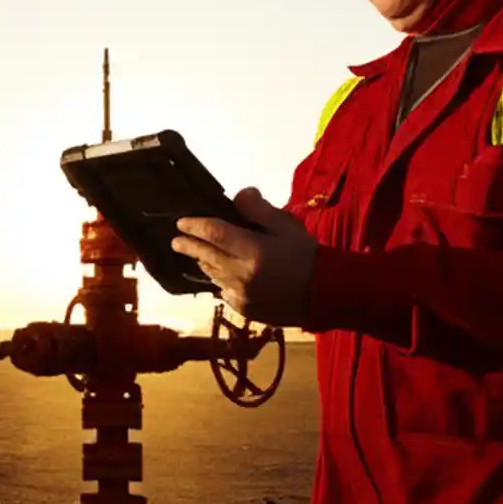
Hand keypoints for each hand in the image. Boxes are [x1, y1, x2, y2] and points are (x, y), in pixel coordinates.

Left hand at [170, 187, 316, 326]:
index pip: (213, 233)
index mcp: (253, 251)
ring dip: (204, 262)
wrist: (326, 293)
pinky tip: (222, 273)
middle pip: (205, 256)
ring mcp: (241, 295)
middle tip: (176, 240)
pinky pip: (224, 291)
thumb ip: (259, 209)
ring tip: (198, 252)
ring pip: (212, 275)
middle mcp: (242, 275)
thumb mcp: (285, 225)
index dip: (194, 225)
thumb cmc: (306, 255)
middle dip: (188, 245)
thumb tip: (239, 194)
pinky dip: (221, 280)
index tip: (182, 222)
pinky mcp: (245, 309)